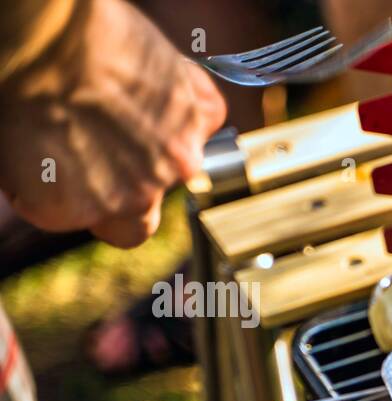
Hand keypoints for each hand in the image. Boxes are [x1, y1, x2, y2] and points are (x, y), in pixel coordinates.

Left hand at [0, 0, 225, 246]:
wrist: (48, 27)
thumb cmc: (15, 76)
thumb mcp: (11, 148)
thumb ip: (51, 178)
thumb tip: (60, 172)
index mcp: (73, 210)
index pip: (85, 216)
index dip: (78, 188)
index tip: (68, 159)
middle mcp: (135, 197)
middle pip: (140, 207)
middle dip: (126, 180)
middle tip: (102, 134)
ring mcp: (177, 156)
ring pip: (176, 160)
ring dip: (157, 137)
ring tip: (123, 91)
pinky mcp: (202, 114)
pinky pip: (205, 117)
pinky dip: (188, 101)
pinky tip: (156, 76)